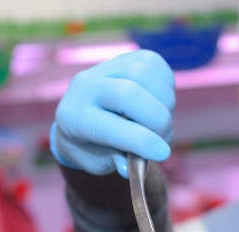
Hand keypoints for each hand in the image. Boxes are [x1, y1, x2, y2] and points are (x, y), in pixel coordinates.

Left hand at [50, 49, 174, 177]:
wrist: (84, 120)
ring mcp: (105, 67)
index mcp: (74, 117)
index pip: (108, 127)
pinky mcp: (125, 57)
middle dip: (156, 120)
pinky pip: (154, 63)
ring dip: (163, 102)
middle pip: (129, 93)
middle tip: (163, 139)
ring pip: (143, 74)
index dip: (140, 140)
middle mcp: (85, 86)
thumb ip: (116, 161)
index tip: (163, 153)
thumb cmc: (92, 147)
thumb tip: (132, 166)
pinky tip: (160, 102)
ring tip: (159, 122)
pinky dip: (165, 85)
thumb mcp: (98, 162)